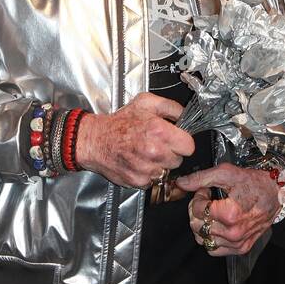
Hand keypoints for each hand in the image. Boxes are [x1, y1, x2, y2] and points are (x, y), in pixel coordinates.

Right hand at [74, 93, 192, 188]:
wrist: (95, 140)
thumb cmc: (119, 122)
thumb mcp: (145, 102)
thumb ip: (170, 106)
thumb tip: (185, 115)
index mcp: (159, 131)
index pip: (189, 146)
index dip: (183, 142)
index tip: (175, 140)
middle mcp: (154, 151)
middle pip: (179, 160)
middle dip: (171, 153)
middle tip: (157, 145)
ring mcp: (146, 168)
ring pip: (167, 171)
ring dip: (160, 164)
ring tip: (146, 153)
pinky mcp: (138, 181)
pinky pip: (153, 180)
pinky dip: (148, 173)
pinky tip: (138, 162)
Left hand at [174, 163, 280, 256]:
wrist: (275, 194)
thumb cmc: (254, 183)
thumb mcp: (227, 173)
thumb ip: (201, 178)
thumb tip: (181, 183)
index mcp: (230, 214)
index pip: (198, 210)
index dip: (198, 197)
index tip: (206, 192)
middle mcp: (233, 232)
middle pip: (197, 225)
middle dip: (198, 211)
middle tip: (207, 201)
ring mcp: (237, 242)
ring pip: (203, 239)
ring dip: (203, 224)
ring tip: (212, 213)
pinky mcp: (241, 248)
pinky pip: (214, 249)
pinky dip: (211, 238)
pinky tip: (217, 226)